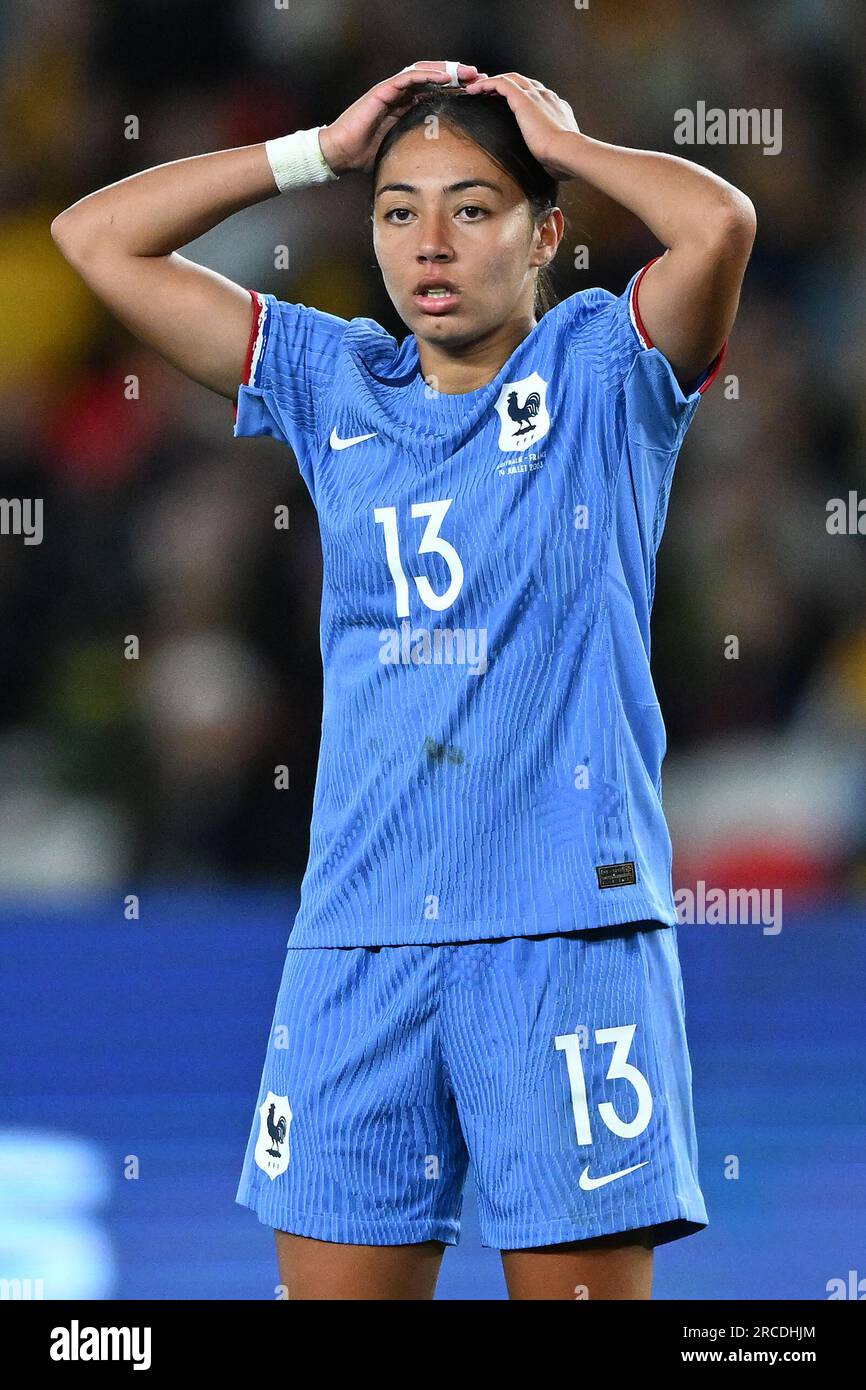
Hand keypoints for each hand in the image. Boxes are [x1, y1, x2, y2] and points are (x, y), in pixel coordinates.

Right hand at [318, 60, 488, 174]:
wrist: (341, 155)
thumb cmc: (367, 157)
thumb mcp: (402, 152)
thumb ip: (419, 151)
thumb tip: (444, 169)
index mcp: (407, 107)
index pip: (436, 93)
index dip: (457, 91)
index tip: (478, 94)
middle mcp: (401, 95)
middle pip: (434, 78)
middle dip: (458, 77)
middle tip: (480, 78)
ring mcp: (392, 90)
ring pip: (425, 72)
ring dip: (447, 71)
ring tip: (467, 74)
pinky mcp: (383, 90)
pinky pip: (409, 77)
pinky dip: (428, 75)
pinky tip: (445, 77)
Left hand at [461, 72, 580, 178]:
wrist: (567, 151)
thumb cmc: (564, 159)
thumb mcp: (557, 151)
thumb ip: (550, 151)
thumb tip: (546, 162)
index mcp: (557, 108)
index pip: (538, 95)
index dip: (522, 97)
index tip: (508, 105)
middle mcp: (547, 97)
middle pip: (523, 82)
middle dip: (506, 84)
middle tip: (489, 93)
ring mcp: (536, 95)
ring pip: (511, 79)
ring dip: (492, 82)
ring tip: (477, 89)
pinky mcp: (524, 98)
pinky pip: (501, 83)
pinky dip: (486, 84)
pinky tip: (475, 90)